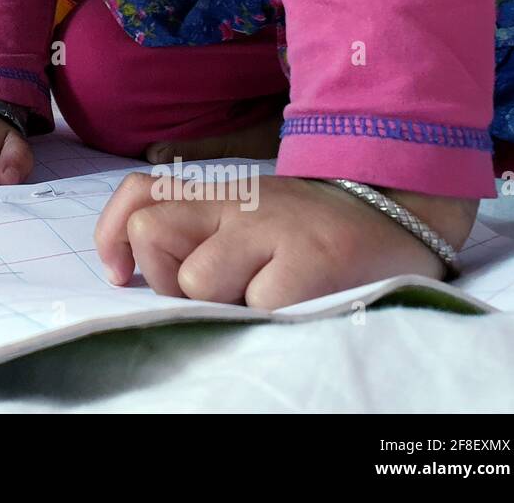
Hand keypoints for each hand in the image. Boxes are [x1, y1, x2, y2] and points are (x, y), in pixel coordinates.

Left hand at [94, 172, 477, 308]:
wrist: (400, 213)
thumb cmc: (311, 233)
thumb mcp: (247, 217)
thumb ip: (197, 231)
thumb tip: (135, 275)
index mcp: (218, 194)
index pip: (139, 195)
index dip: (113, 236)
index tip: (121, 274)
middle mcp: (235, 203)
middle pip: (150, 234)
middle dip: (168, 279)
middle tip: (218, 290)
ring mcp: (269, 229)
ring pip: (195, 281)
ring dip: (224, 304)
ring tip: (267, 295)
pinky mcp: (307, 262)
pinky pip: (254, 308)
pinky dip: (269, 320)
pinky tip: (299, 304)